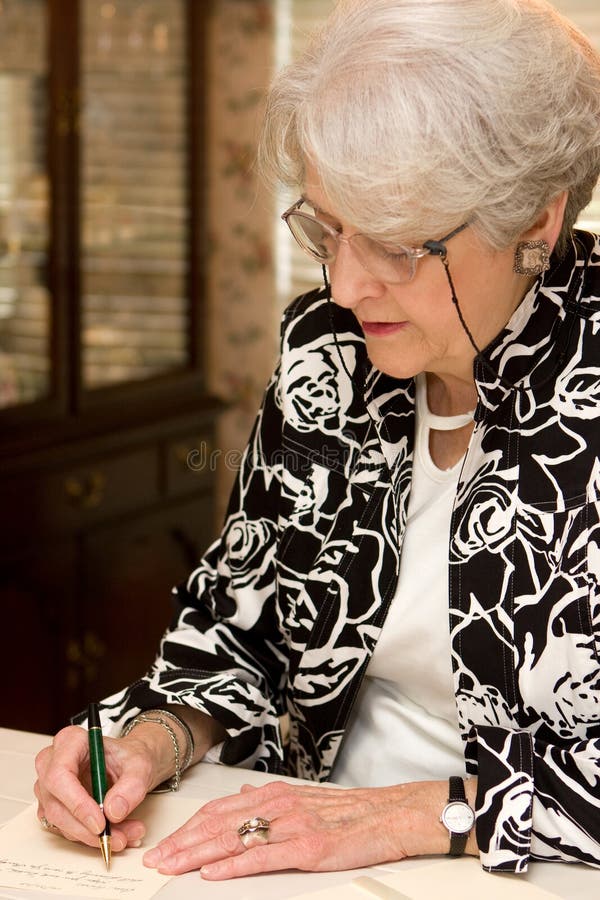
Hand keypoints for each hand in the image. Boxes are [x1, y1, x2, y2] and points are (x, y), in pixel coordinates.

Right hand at [34, 725, 153, 851]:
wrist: (130, 764)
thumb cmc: (129, 758)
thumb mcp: (140, 765)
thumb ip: (131, 786)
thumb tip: (113, 811)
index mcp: (71, 741)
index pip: (60, 775)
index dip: (77, 803)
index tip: (100, 822)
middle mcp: (53, 762)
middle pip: (56, 804)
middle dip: (87, 828)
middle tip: (116, 837)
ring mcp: (49, 786)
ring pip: (60, 821)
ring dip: (92, 836)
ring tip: (126, 834)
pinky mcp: (54, 806)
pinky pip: (65, 829)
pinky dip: (89, 837)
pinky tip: (114, 833)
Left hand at [143, 778, 471, 879]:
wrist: (390, 814)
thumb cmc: (349, 812)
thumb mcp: (304, 798)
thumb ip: (269, 801)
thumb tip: (239, 799)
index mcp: (275, 794)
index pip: (219, 810)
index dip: (188, 828)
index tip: (165, 844)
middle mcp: (279, 805)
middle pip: (219, 824)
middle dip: (183, 843)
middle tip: (156, 860)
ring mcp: (292, 826)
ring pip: (233, 839)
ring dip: (197, 855)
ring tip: (172, 866)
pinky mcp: (308, 848)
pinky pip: (264, 857)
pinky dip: (234, 865)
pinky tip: (214, 873)